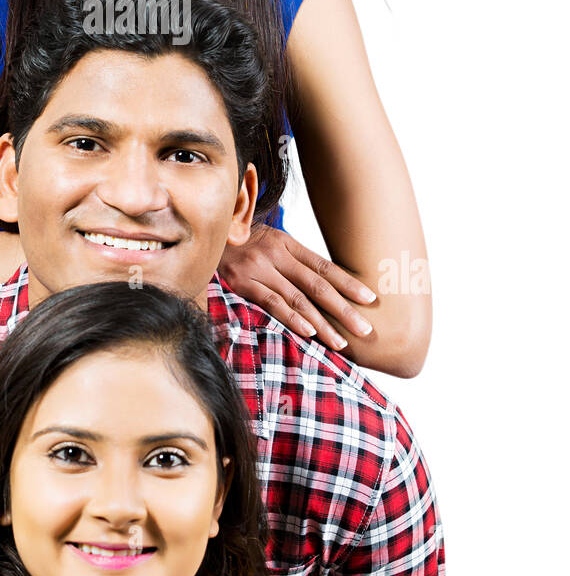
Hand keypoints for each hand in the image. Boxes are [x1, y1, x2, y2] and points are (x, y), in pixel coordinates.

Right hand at [218, 225, 375, 352]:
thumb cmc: (241, 245)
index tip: (371, 299)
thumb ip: (293, 262)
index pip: (325, 266)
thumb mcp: (270, 244)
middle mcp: (276, 254)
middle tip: (365, 329)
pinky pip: (271, 302)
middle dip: (344, 309)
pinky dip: (292, 318)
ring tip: (341, 342)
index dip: (349, 283)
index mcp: (288, 244)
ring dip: (322, 323)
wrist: (204, 233)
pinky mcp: (242, 283)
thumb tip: (324, 286)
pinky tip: (308, 332)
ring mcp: (259, 269)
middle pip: (317, 284)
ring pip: (298, 298)